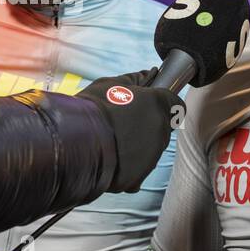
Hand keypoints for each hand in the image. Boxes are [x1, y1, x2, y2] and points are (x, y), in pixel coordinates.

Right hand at [79, 68, 178, 192]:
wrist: (74, 141)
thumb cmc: (92, 108)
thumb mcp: (111, 83)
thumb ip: (136, 79)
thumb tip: (149, 74)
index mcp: (159, 105)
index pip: (175, 104)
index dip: (161, 104)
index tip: (148, 105)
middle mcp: (161, 131)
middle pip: (163, 128)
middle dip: (148, 125)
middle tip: (124, 122)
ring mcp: (152, 156)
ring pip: (151, 150)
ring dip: (138, 145)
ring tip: (112, 141)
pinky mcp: (139, 176)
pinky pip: (138, 170)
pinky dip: (128, 165)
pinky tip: (110, 158)